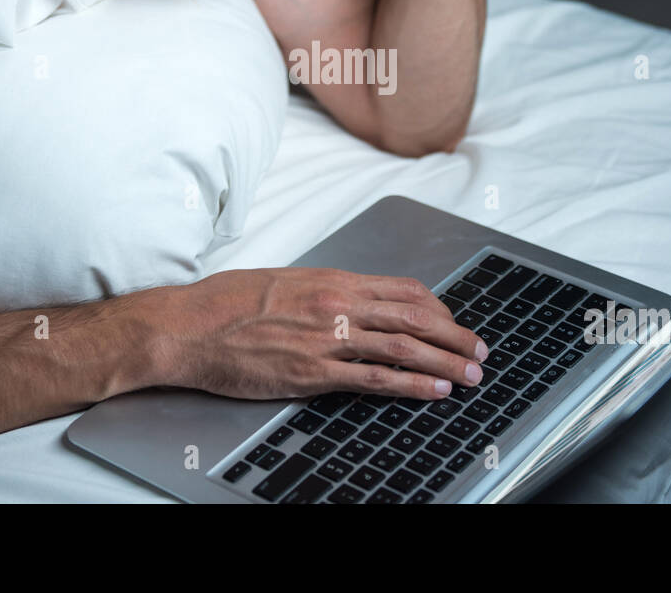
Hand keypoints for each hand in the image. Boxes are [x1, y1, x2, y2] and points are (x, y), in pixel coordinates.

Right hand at [148, 266, 487, 400]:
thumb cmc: (227, 302)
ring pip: (403, 347)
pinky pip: (373, 379)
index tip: (452, 322)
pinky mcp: (312, 373)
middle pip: (414, 318)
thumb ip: (322, 292)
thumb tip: (349, 302)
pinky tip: (434, 392)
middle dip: (455, 335)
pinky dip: (410, 386)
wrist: (188, 326)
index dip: (437, 308)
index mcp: (332, 278)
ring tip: (471, 376)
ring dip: (445, 362)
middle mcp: (337, 303)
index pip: (403, 289)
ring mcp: (327, 338)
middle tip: (481, 350)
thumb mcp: (284, 282)